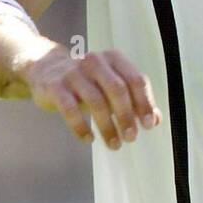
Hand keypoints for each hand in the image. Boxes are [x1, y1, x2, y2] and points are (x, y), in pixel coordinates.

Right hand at [19, 45, 162, 148]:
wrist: (47, 69)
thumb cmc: (88, 81)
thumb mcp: (112, 85)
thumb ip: (134, 101)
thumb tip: (155, 120)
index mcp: (114, 59)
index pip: (136, 80)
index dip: (145, 103)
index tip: (148, 125)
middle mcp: (95, 61)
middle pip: (117, 90)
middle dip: (126, 116)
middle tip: (131, 137)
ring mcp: (74, 73)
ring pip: (96, 101)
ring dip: (107, 126)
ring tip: (114, 144)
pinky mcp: (55, 86)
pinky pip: (70, 109)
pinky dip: (81, 126)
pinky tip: (88, 139)